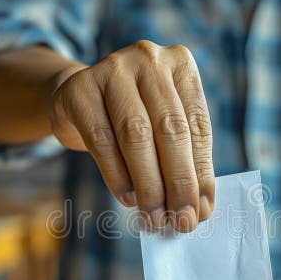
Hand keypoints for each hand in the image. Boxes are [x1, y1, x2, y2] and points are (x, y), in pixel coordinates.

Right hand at [50, 40, 214, 232]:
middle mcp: (148, 59)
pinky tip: (128, 198)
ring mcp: (112, 69)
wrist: (77, 97)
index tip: (203, 210)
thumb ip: (183, 158)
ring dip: (148, 184)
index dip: (202, 172)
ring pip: (136, 135)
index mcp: (181, 64)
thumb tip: (200, 208)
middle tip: (181, 220)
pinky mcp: (79, 89)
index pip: (197, 125)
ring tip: (155, 216)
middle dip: (178, 182)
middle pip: (169, 129)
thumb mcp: (163, 125)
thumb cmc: (131, 116)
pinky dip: (117, 175)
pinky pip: (102, 140)